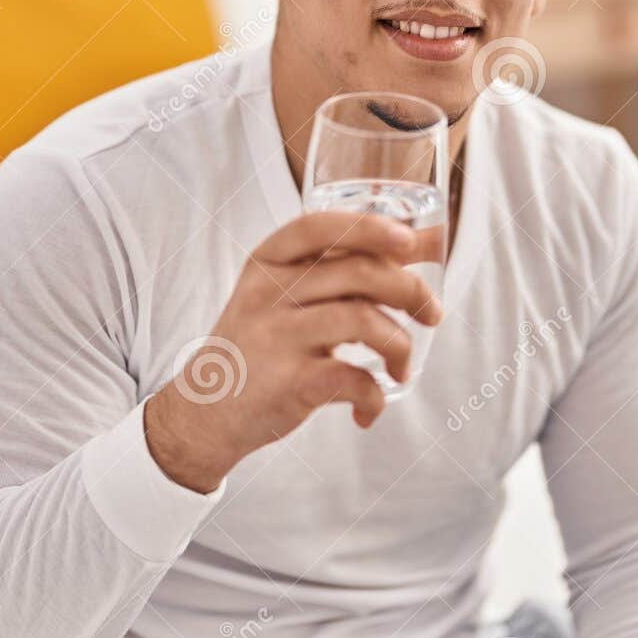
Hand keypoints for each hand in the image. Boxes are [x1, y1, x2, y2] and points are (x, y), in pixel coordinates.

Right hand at [144, 210, 443, 492]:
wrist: (205, 411)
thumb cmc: (263, 343)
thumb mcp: (287, 293)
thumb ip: (348, 264)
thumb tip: (432, 238)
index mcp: (268, 262)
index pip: (318, 227)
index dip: (368, 227)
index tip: (410, 240)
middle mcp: (268, 293)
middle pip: (357, 273)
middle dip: (410, 290)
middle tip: (432, 313)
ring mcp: (276, 338)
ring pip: (363, 321)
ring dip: (400, 345)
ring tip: (401, 365)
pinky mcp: (287, 384)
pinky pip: (353, 378)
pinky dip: (375, 395)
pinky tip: (369, 407)